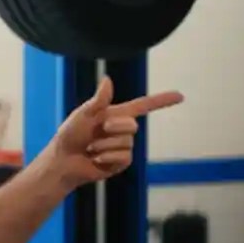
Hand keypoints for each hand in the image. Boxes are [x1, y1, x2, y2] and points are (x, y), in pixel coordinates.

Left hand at [47, 76, 183, 189]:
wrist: (63, 160)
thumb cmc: (70, 134)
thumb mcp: (82, 114)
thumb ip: (98, 100)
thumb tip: (107, 79)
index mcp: (115, 114)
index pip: (143, 106)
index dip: (162, 101)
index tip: (180, 95)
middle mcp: (121, 130)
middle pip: (132, 125)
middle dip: (113, 127)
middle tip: (96, 131)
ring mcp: (123, 147)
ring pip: (126, 143)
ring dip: (105, 145)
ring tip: (90, 148)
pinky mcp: (121, 162)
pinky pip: (124, 157)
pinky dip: (107, 156)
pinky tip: (96, 158)